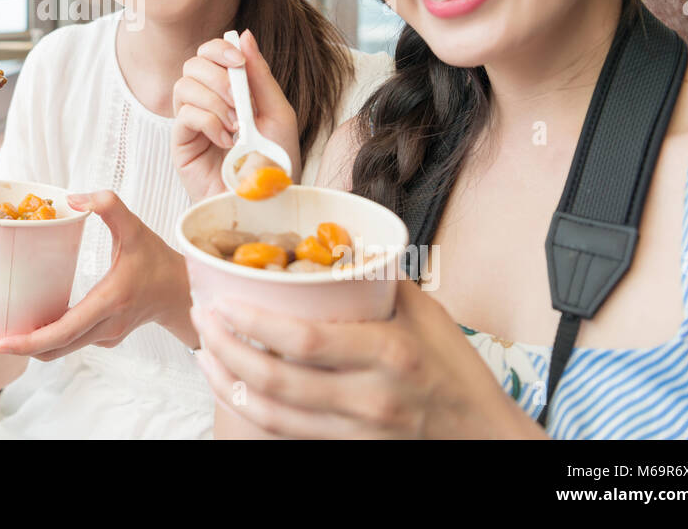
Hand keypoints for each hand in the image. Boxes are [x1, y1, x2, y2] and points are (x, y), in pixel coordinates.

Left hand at [0, 190, 197, 358]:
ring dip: (37, 345)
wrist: (183, 291)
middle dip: (24, 348)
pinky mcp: (106, 338)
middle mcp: (106, 326)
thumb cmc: (157, 259)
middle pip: (57, 347)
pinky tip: (39, 324)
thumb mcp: (135, 227)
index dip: (29, 341)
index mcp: (109, 301)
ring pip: (64, 349)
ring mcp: (106, 337)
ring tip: (9, 333)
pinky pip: (74, 343)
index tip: (0, 344)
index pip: (63, 330)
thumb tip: (74, 198)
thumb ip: (108, 205)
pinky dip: (54, 339)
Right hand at [171, 29, 300, 202]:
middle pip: (193, 64)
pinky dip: (209, 122)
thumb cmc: (274, 163)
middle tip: (240, 103)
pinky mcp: (181, 144)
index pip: (210, 53)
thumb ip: (260, 75)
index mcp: (230, 92)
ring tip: (236, 126)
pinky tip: (226, 141)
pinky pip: (184, 115)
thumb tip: (245, 34)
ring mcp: (192, 123)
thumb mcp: (277, 113)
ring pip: (184, 86)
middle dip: (219, 78)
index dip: (219, 48)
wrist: (267, 202)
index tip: (238, 60)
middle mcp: (207, 103)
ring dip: (215, 101)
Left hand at [190, 278, 546, 438]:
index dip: (253, 323)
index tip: (222, 301)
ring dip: (228, 383)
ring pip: (271, 413)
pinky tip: (234, 388)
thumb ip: (378, 279)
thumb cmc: (455, 372)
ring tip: (205, 354)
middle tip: (203, 319)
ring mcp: (358, 429)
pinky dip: (251, 410)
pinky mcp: (350, 448)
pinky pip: (286, 433)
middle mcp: (369, 396)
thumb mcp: (426, 314)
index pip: (304, 339)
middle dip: (225, 348)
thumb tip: (337, 239)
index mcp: (388, 353)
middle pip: (276, 379)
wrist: (484, 438)